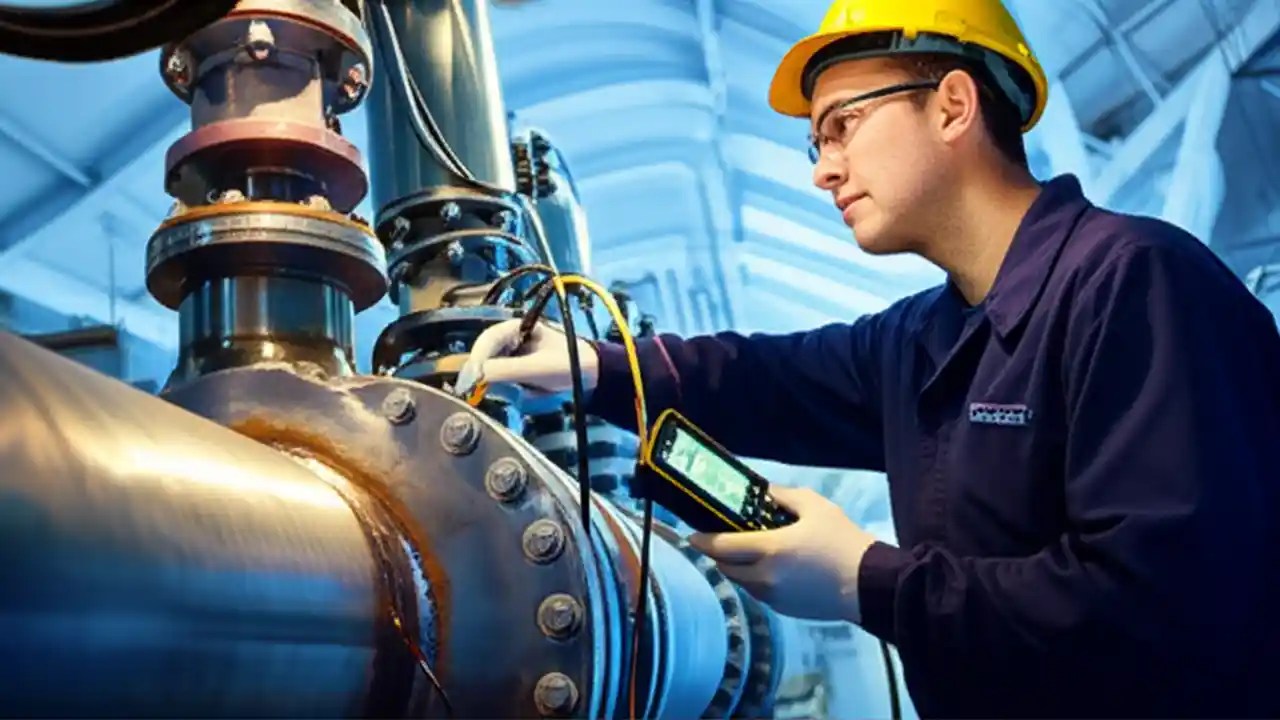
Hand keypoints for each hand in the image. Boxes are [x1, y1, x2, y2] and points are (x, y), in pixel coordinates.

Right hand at [454, 319, 599, 397]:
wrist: (593, 375)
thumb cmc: (569, 364)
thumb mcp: (537, 368)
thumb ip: (506, 370)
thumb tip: (476, 374)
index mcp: (518, 327)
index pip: (488, 339)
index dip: (477, 358)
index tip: (472, 379)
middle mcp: (512, 338)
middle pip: (486, 354)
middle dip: (487, 372)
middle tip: (484, 390)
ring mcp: (514, 354)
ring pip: (492, 368)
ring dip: (499, 381)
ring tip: (515, 389)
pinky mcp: (518, 369)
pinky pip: (503, 379)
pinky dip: (508, 388)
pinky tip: (521, 391)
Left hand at [687, 486, 879, 622]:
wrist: (868, 584)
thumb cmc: (842, 540)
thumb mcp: (814, 506)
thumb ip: (781, 496)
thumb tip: (760, 491)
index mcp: (769, 550)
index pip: (722, 546)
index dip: (702, 539)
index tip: (692, 534)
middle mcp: (765, 577)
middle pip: (725, 566)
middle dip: (717, 553)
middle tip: (718, 540)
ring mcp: (773, 597)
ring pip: (741, 582)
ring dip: (736, 567)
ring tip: (745, 551)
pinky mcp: (784, 610)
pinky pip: (759, 593)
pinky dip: (755, 580)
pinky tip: (769, 568)